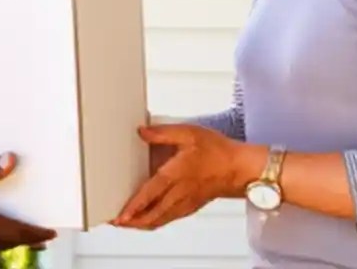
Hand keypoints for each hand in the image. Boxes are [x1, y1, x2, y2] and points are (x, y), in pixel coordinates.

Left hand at [111, 124, 258, 230]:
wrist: (240, 168)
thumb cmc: (218, 151)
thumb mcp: (189, 133)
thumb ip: (163, 133)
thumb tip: (142, 132)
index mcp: (176, 174)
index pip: (151, 194)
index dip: (134, 206)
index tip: (121, 215)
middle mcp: (180, 192)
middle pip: (152, 214)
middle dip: (133, 221)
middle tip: (117, 222)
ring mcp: (186, 202)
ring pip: (160, 220)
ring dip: (142, 224)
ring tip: (127, 223)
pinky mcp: (191, 206)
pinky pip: (169, 219)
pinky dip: (156, 222)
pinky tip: (150, 219)